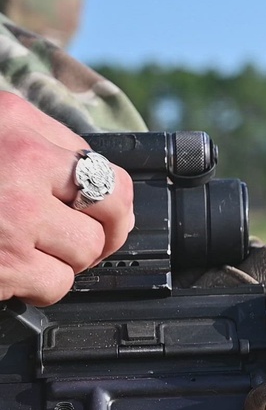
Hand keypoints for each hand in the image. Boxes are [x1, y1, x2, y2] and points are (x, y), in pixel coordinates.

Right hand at [0, 93, 132, 305]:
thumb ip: (39, 139)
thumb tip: (91, 172)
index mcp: (17, 123)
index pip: (98, 161)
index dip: (108, 197)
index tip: (98, 211)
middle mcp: (22, 162)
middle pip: (111, 203)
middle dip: (106, 229)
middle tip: (88, 240)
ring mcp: (15, 214)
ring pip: (87, 248)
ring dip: (64, 260)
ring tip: (27, 251)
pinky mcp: (5, 262)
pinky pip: (57, 283)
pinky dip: (39, 286)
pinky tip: (10, 271)